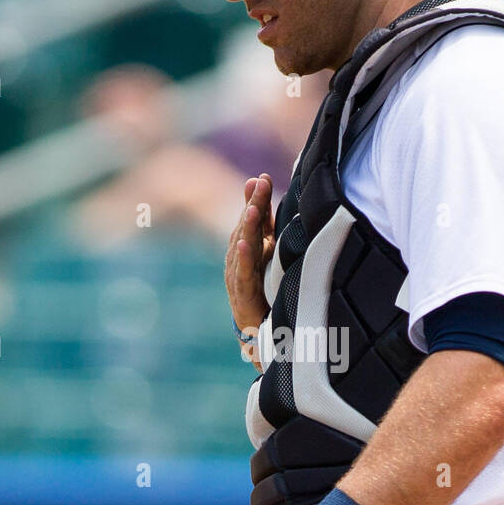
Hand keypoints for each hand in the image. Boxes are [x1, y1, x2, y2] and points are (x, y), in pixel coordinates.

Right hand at [225, 173, 274, 332]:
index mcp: (246, 244)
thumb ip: (265, 220)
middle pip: (245, 227)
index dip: (257, 198)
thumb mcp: (266, 248)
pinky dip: (242, 258)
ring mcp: (237, 273)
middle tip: (260, 185)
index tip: (264, 179)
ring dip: (246, 227)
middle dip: (253, 205)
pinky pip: (242, 273)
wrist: (255, 325)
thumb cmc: (261, 283)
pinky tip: (244, 245)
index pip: (252, 217)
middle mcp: (238, 256)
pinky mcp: (241, 292)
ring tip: (251, 210)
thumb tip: (263, 185)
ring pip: (241, 247)